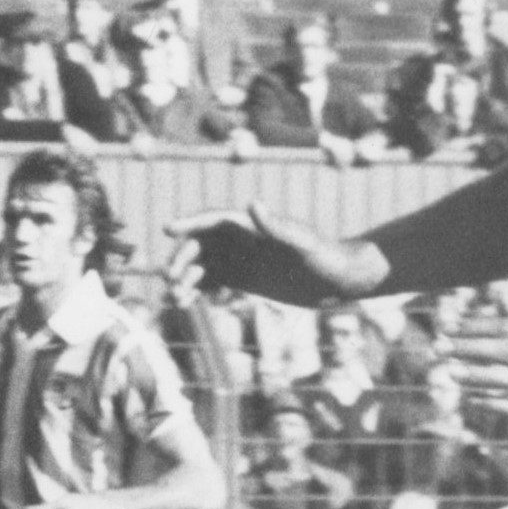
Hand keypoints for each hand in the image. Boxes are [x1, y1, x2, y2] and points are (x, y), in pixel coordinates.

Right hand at [164, 206, 379, 305]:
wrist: (340, 281)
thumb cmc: (327, 258)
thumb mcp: (303, 244)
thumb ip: (276, 226)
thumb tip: (252, 205)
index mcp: (253, 225)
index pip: (213, 220)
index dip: (188, 223)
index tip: (167, 230)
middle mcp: (242, 240)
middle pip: (200, 244)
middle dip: (182, 260)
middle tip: (170, 279)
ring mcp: (241, 259)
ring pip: (202, 265)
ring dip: (185, 279)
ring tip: (175, 299)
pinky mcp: (243, 278)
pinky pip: (212, 282)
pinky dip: (196, 291)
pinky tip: (186, 304)